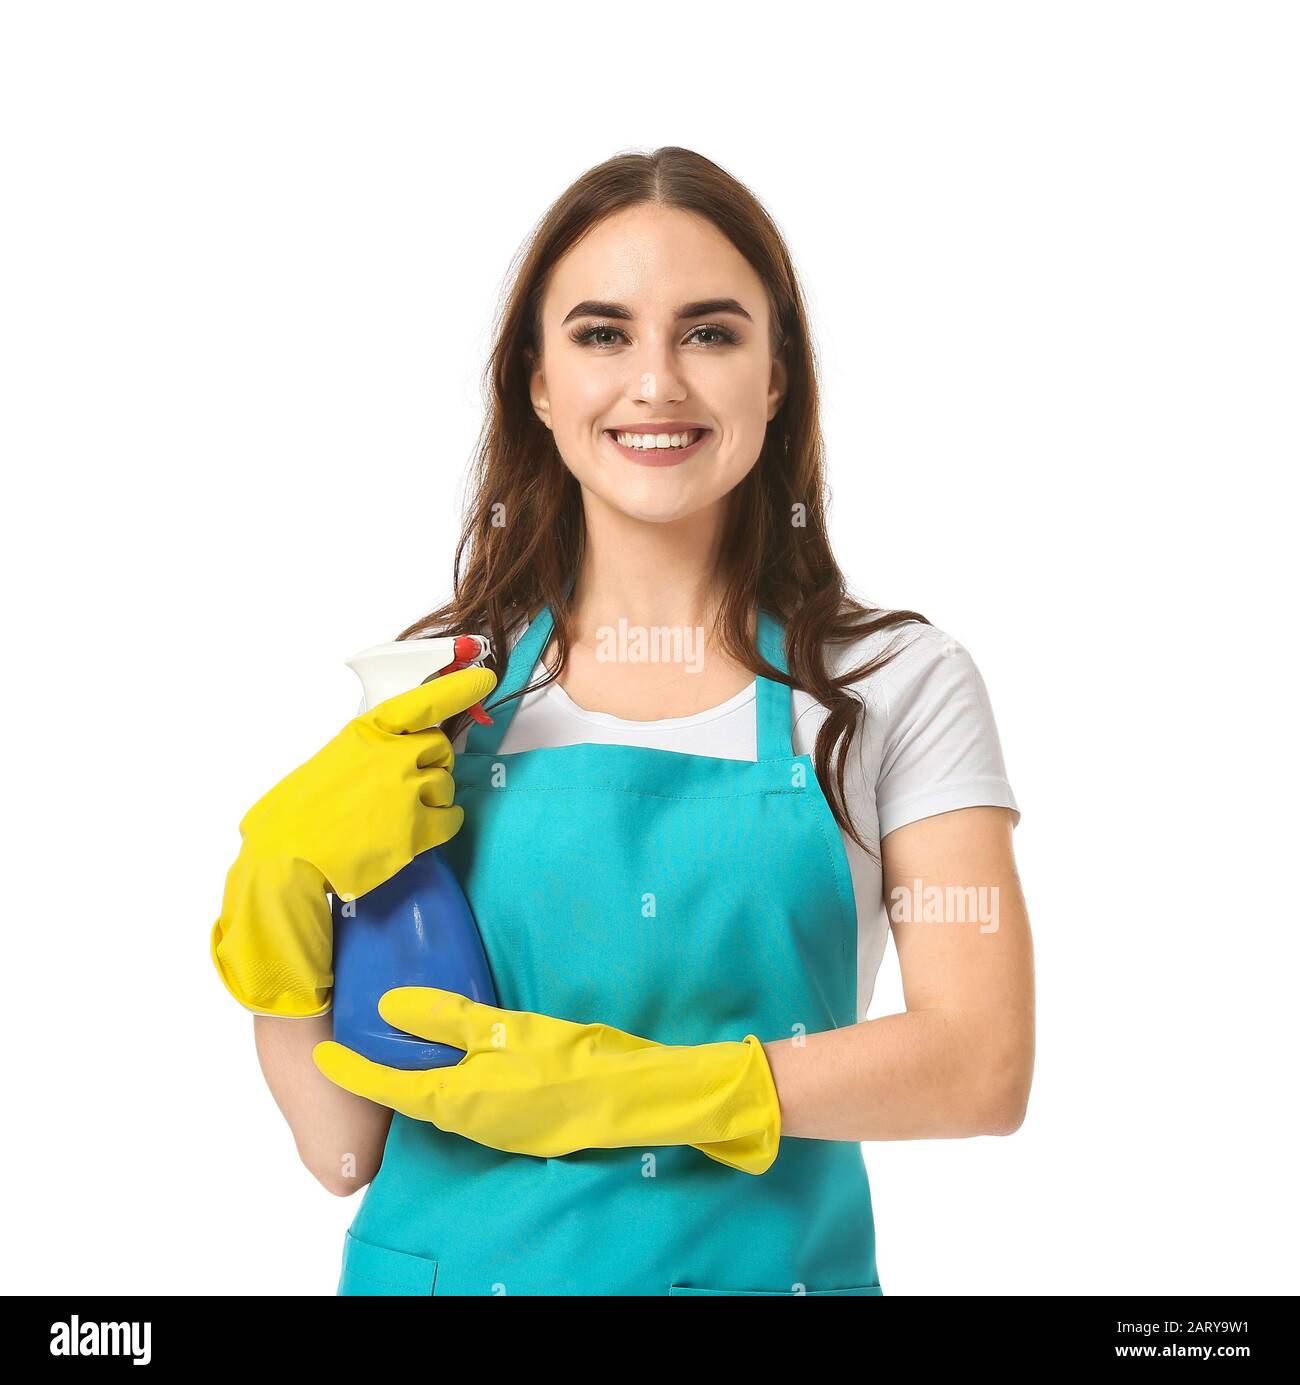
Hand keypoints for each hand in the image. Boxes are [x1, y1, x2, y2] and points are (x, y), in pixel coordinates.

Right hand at [210, 666, 496, 1016]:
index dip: (458, 689)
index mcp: (367, 733)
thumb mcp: (330, 760)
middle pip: (440, 748)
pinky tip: (425, 829)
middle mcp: (393, 756)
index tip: (485, 679)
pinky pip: (452, 818)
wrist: (286, 859)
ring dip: (434, 795)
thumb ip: (367, 752)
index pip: (423, 702)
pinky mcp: (418, 830)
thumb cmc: (295, 813)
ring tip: (404, 812)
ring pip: (446, 783)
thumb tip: (393, 758)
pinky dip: (444, 821)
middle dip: (432, 762)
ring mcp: (408, 791)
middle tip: (408, 783)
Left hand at [312, 987, 781, 1174]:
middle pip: (413, 1097)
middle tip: (360, 1042)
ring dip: (419, 1076)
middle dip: (383, 1074)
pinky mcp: (520, 1124)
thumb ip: (449, 1020)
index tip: (322, 1055)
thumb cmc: (569, 1060)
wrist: (634, 1100)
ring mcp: (496, 1128)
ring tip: (403, 1045)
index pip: (390, 1086)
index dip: (353, 1071)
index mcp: (458, 1099)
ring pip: (442, 1100)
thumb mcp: (507, 1030)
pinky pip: (470, 1102)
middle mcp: (468, 1121)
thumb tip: (392, 1009)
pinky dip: (452, 1080)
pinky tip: (461, 1059)